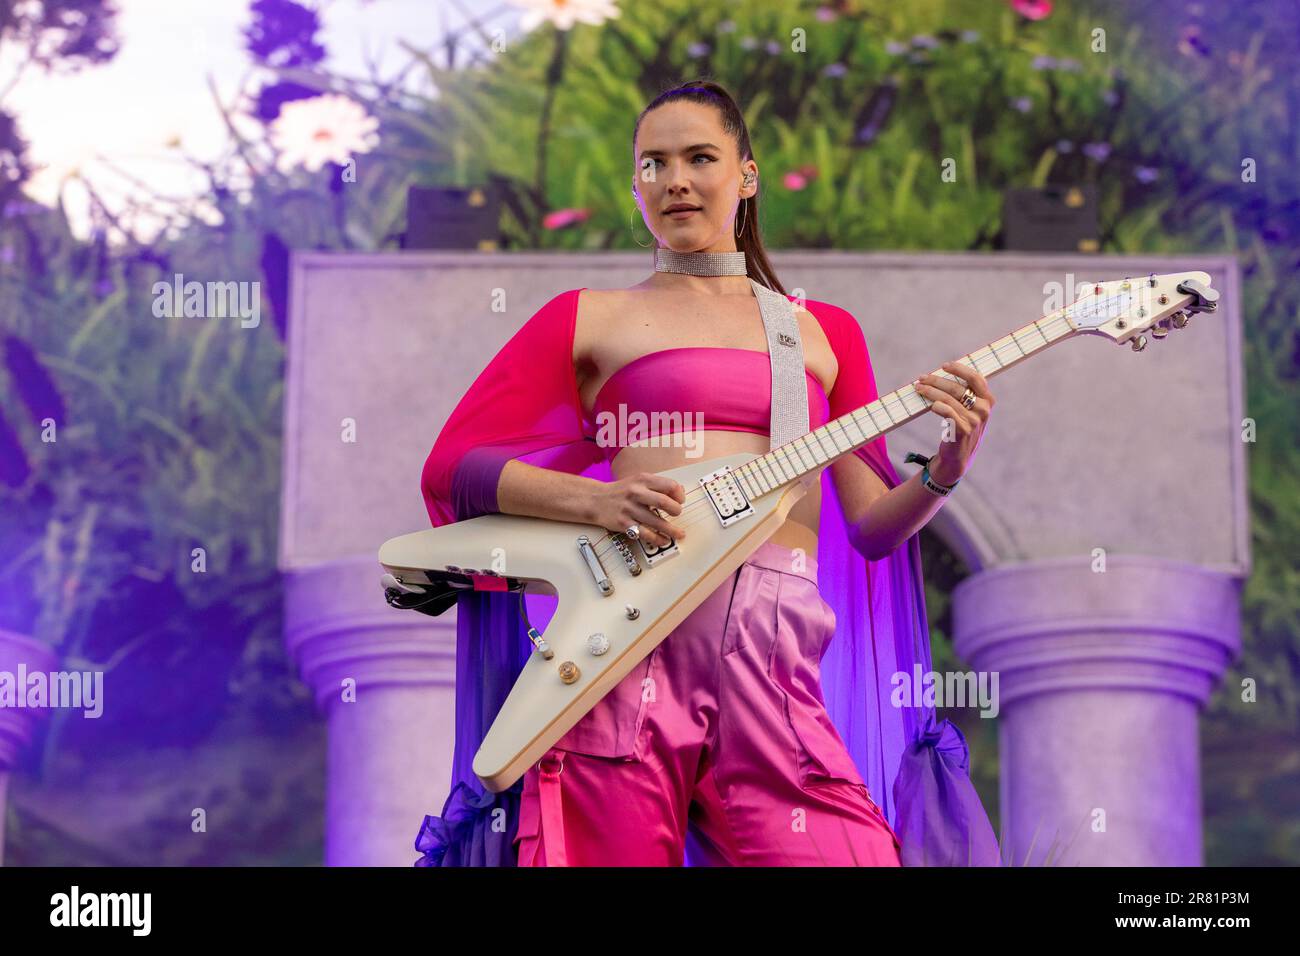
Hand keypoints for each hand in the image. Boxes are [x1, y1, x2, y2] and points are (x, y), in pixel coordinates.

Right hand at [589, 472, 686, 546]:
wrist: (595, 500)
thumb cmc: (621, 491)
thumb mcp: (638, 481)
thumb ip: (657, 485)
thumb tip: (680, 492)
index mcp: (642, 480)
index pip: (669, 485)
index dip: (679, 495)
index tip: (680, 501)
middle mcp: (636, 493)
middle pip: (663, 502)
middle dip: (676, 510)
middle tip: (678, 514)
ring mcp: (629, 509)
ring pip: (656, 522)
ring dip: (671, 530)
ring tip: (679, 534)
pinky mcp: (624, 523)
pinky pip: (645, 534)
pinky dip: (657, 539)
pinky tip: (663, 540)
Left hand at [913, 361, 994, 485]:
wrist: (959, 455)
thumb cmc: (961, 427)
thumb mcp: (968, 409)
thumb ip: (964, 393)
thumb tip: (940, 374)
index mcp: (988, 400)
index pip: (976, 377)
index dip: (959, 369)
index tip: (943, 366)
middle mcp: (983, 409)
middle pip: (957, 387)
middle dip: (936, 380)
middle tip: (921, 378)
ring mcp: (974, 420)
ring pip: (948, 399)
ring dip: (930, 391)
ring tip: (918, 388)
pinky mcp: (963, 430)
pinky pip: (947, 412)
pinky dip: (936, 406)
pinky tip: (929, 404)